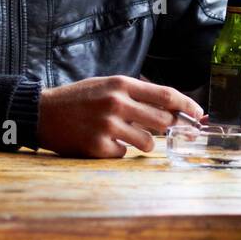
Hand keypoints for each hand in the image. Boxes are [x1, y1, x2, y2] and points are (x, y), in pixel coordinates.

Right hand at [37, 76, 202, 157]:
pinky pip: (124, 154)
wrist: (41, 113)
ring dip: (144, 143)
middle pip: (162, 120)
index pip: (166, 95)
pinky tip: (104, 142)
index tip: (199, 113)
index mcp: (121, 84)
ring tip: (126, 136)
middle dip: (168, 128)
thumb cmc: (79, 99)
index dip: (187, 105)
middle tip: (165, 130)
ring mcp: (107, 126)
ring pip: (147, 142)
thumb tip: (171, 109)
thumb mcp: (108, 86)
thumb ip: (137, 94)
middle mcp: (116, 103)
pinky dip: (119, 151)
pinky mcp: (97, 147)